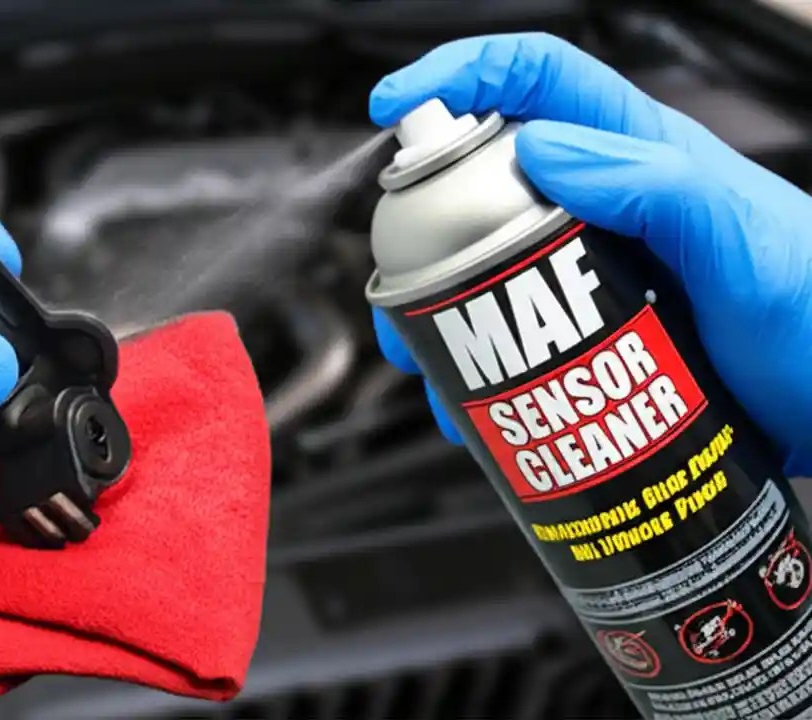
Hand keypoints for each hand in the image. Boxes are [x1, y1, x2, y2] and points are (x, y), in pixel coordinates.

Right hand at [367, 32, 811, 476]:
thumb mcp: (742, 240)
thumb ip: (657, 186)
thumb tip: (541, 148)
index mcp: (639, 155)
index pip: (534, 78)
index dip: (459, 75)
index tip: (394, 105)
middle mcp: (604, 206)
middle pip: (483, 181)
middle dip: (422, 218)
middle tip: (401, 269)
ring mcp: (593, 274)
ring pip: (484, 269)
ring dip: (438, 310)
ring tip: (429, 358)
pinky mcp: (590, 340)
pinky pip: (510, 342)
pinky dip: (476, 374)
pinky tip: (472, 408)